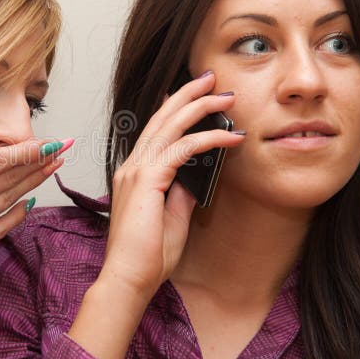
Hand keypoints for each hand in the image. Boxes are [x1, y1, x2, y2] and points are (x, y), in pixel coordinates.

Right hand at [0, 101, 66, 300]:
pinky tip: (29, 205)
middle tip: (66, 148)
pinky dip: (19, 214)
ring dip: (36, 182)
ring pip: (13, 198)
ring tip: (55, 169)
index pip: (1, 160)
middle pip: (13, 177)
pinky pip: (3, 227)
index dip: (30, 149)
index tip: (54, 141)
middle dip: (42, 160)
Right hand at [100, 72, 244, 297]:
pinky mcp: (147, 180)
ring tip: (226, 96)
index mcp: (135, 173)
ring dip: (201, 107)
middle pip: (161, 118)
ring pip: (170, 125)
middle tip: (212, 79)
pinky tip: (230, 136)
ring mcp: (136, 170)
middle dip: (189, 95)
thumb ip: (182, 192)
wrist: (129, 279)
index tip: (199, 96)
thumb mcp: (173, 216)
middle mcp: (132, 165)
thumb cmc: (147, 256)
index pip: (157, 131)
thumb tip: (197, 175)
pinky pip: (182, 149)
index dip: (177, 109)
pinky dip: (208, 138)